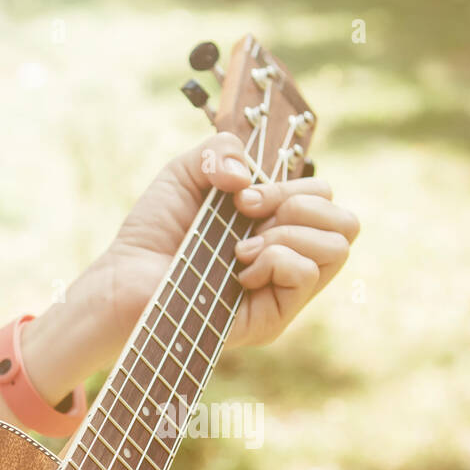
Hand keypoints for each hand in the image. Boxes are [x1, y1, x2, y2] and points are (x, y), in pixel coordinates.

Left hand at [93, 131, 359, 348]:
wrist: (123, 279)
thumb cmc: (154, 232)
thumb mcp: (187, 172)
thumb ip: (222, 151)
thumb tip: (248, 177)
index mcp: (280, 226)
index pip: (325, 198)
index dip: (290, 185)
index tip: (240, 194)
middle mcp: (289, 259)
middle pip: (346, 222)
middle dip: (298, 203)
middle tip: (246, 215)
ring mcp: (284, 293)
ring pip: (337, 248)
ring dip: (289, 232)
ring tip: (241, 246)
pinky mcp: (273, 319)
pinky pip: (306, 275)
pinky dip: (275, 258)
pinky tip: (239, 269)